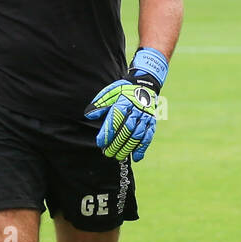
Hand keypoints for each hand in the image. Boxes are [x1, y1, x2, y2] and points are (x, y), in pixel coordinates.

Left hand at [84, 47, 167, 162]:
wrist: (145, 84)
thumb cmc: (124, 89)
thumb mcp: (110, 92)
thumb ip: (100, 103)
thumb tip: (88, 115)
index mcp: (124, 102)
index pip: (115, 119)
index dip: (107, 132)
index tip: (100, 142)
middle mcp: (136, 110)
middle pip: (126, 129)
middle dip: (116, 143)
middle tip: (107, 153)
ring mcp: (145, 116)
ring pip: (137, 134)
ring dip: (128, 147)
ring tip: (118, 157)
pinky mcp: (152, 122)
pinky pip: (148, 136)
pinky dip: (142, 147)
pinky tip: (136, 157)